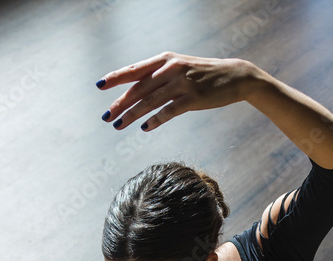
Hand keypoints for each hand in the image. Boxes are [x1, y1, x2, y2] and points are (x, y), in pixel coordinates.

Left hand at [97, 51, 257, 131]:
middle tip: (106, 116)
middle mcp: (171, 68)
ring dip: (132, 115)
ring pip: (150, 101)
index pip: (135, 70)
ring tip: (118, 125)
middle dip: (120, 103)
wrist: (233, 76)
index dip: (116, 78)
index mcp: (165, 60)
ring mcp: (182, 83)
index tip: (99, 86)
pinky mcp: (193, 98)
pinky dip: (156, 120)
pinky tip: (145, 129)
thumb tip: (136, 89)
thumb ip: (159, 76)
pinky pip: (169, 111)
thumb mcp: (179, 68)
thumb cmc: (203, 74)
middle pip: (139, 88)